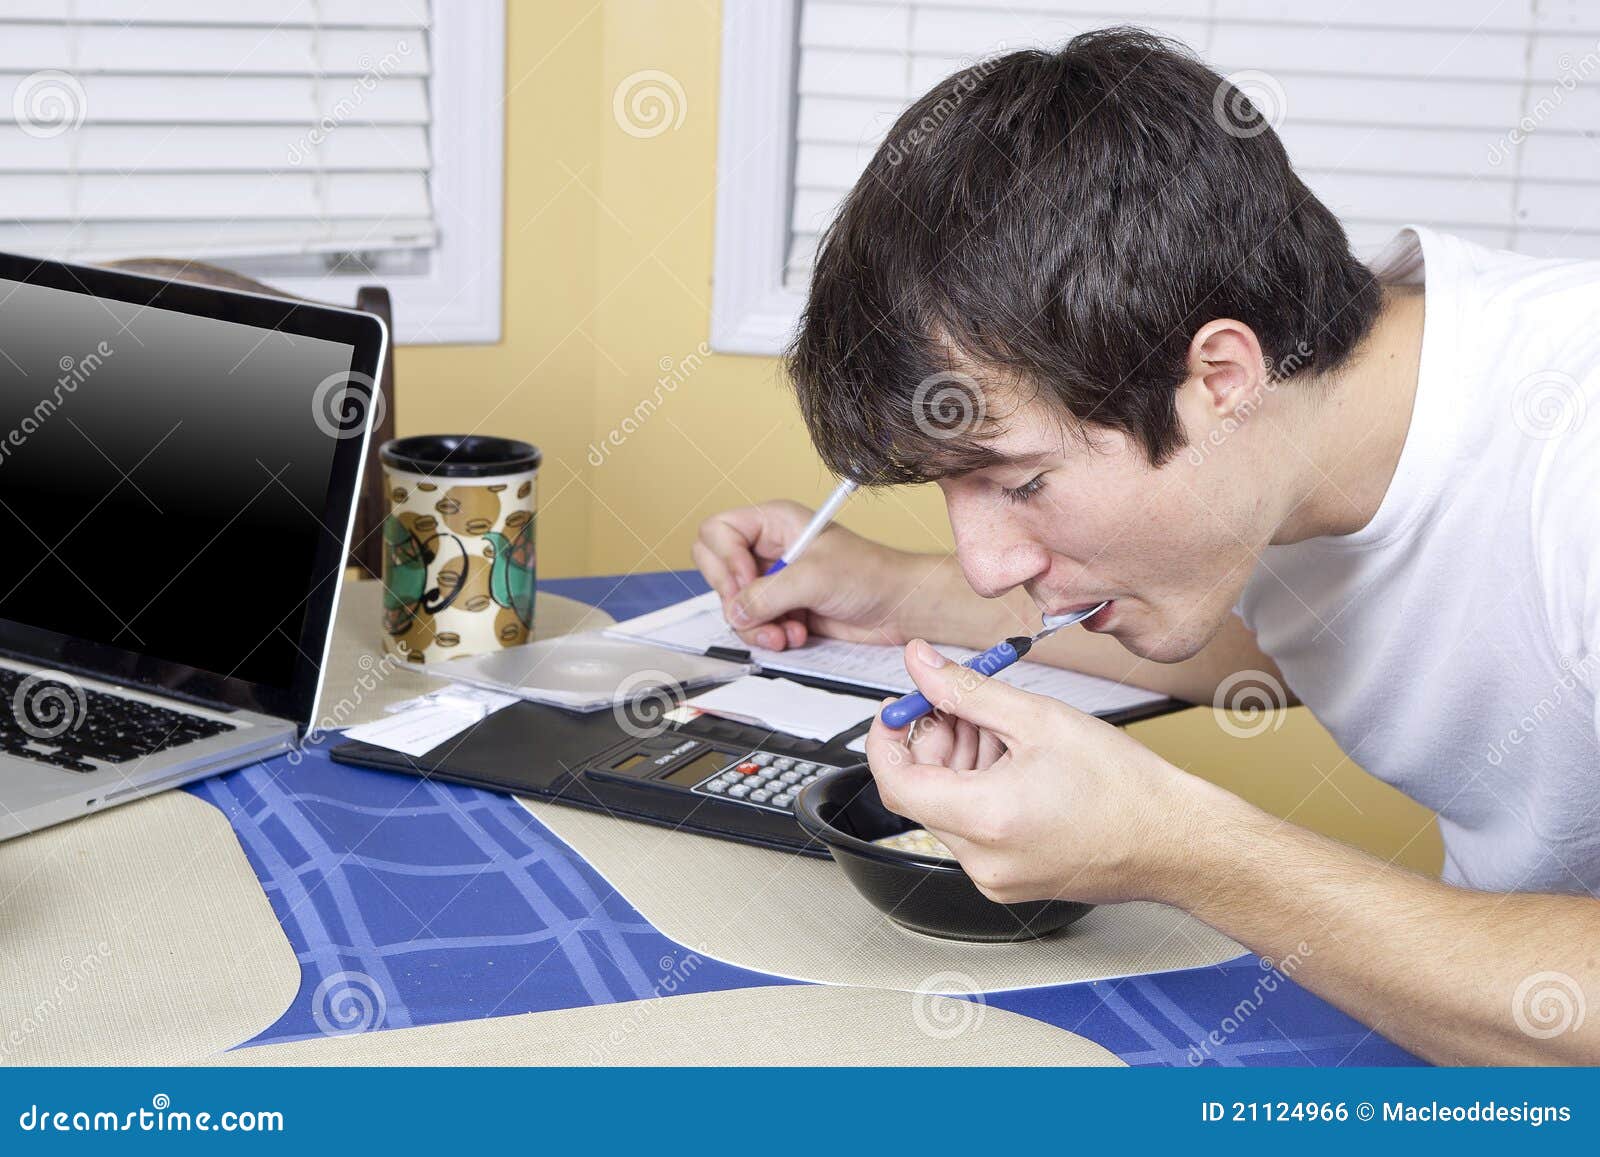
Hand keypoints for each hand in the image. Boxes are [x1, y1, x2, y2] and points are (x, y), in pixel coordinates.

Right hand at [691, 500, 925, 650]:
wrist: (898, 607)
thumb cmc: (870, 575)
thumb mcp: (814, 578)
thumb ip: (767, 594)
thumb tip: (735, 611)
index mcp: (774, 522)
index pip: (718, 532)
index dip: (724, 560)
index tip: (745, 583)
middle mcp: (768, 548)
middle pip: (716, 569)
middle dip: (734, 598)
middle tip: (755, 612)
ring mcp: (773, 580)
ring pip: (733, 604)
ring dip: (755, 624)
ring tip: (784, 633)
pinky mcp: (782, 607)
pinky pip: (753, 623)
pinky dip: (768, 634)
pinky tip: (794, 635)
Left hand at [865, 639, 1208, 905]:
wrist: (1175, 841)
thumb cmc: (1125, 789)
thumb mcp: (1038, 719)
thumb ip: (967, 690)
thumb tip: (922, 666)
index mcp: (985, 820)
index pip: (896, 782)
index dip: (887, 739)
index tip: (898, 708)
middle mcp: (982, 860)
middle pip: (924, 792)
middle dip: (935, 742)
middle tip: (964, 704)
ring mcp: (995, 877)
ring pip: (949, 809)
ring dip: (961, 763)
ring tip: (1005, 731)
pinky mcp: (1010, 880)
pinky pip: (974, 830)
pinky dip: (981, 790)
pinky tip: (1015, 763)